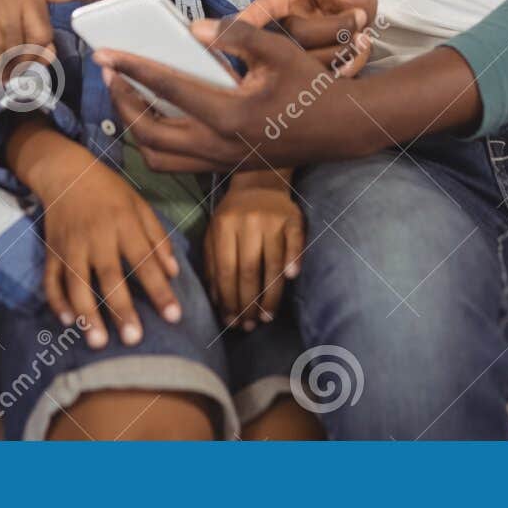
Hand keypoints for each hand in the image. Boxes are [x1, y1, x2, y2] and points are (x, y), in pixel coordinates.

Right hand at [11, 128, 182, 349]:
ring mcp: (71, 246)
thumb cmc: (110, 192)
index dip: (159, 289)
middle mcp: (96, 237)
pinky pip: (51, 280)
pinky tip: (68, 323)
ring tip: (99, 342)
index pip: (145, 260)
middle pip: (109, 277)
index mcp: (124, 224)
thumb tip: (173, 274)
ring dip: (87, 314)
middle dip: (121, 309)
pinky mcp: (51, 251)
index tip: (174, 316)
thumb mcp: (140, 206)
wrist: (66, 173)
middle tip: (134, 339)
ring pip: (76, 284)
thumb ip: (158, 239)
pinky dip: (57, 302)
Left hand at [96, 17, 354, 172]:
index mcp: (230, 114)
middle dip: (122, 103)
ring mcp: (220, 161)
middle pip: (148, 133)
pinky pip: (176, 163)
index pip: (167, 89)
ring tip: (130, 97)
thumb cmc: (310, 85)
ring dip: (136, 129)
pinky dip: (157, 141)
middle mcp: (218, 144)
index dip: (131, 69)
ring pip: (157, 157)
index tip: (104, 54)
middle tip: (112, 75)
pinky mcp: (224, 167)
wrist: (339, 129)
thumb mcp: (278, 50)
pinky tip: (159, 114)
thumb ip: (237, 35)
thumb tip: (196, 29)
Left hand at [205, 174, 303, 329]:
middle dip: (248, 303)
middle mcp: (247, 222)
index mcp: (223, 226)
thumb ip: (212, 264)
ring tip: (267, 317)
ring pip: (272, 263)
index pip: (226, 270)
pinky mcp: (293, 218)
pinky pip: (295, 242)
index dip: (229, 299)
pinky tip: (291, 279)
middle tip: (250, 325)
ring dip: (270, 294)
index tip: (232, 321)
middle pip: (248, 270)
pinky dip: (294, 260)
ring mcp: (272, 219)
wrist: (259, 182)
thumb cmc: (233, 216)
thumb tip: (217, 302)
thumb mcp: (215, 234)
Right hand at [240, 0, 378, 74]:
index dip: (248, 18)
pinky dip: (351, 64)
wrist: (362, 20)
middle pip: (295, 37)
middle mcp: (284, 30)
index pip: (259, 10)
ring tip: (363, 33)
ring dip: (345, 47)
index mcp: (283, 2)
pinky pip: (328, 76)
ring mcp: (296, 55)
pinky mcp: (313, 76)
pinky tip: (362, 47)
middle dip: (333, 28)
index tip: (241, 22)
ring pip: (311, 61)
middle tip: (360, 16)